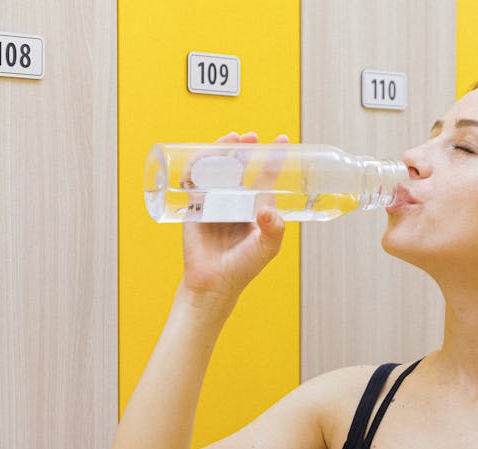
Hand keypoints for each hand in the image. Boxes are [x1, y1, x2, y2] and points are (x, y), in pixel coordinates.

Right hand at [180, 132, 289, 302]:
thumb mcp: (266, 248)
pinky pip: (194, 181)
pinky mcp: (195, 206)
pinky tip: (203, 157)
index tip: (283, 139)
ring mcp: (215, 202)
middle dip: (244, 148)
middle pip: (240, 166)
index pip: (266, 176)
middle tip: (250, 136)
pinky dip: (197, 166)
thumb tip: (267, 210)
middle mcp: (236, 201)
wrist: (214, 283)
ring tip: (231, 139)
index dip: (274, 157)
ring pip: (218, 168)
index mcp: (256, 207)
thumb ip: (273, 230)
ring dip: (222, 151)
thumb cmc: (243, 267)